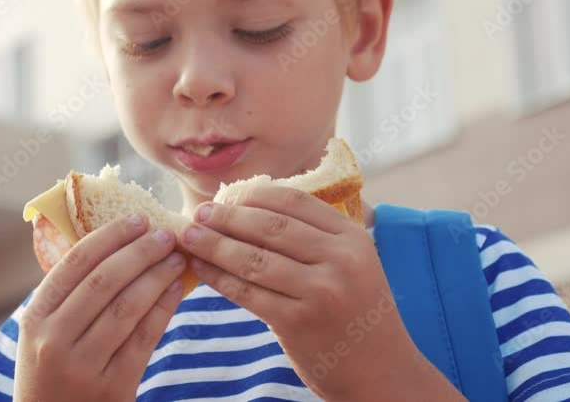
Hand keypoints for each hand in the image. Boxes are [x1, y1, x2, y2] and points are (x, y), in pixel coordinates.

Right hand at [14, 214, 186, 401]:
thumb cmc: (53, 373)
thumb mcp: (43, 334)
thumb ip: (68, 296)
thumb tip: (114, 242)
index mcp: (35, 319)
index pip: (74, 264)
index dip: (110, 237)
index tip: (137, 218)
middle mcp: (54, 341)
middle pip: (104, 281)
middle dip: (139, 252)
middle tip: (165, 234)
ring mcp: (83, 366)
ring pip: (127, 307)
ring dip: (157, 276)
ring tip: (176, 258)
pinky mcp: (113, 387)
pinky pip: (144, 338)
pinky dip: (163, 308)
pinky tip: (176, 288)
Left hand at [178, 187, 463, 400]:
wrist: (380, 373)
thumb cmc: (356, 313)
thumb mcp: (353, 264)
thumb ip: (314, 237)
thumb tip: (249, 207)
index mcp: (352, 237)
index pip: (294, 201)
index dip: (254, 196)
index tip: (227, 197)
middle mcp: (339, 259)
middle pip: (269, 226)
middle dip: (227, 217)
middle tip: (199, 213)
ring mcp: (319, 291)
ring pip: (252, 258)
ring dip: (214, 245)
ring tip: (190, 238)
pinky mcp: (297, 321)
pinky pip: (246, 292)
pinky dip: (218, 278)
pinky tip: (201, 270)